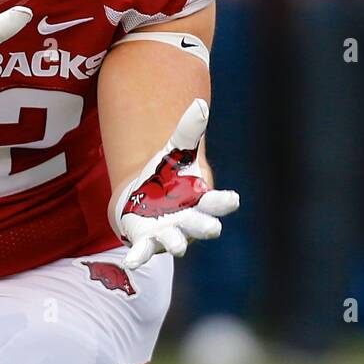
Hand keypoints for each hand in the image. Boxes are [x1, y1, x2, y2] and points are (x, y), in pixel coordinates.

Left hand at [113, 99, 239, 269]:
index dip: (224, 202)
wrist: (143, 197)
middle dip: (205, 226)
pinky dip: (138, 256)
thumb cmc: (167, 175)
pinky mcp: (146, 241)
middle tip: (213, 228)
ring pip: (175, 241)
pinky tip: (131, 261)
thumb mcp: (176, 150)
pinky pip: (143, 251)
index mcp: (199, 200)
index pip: (216, 202)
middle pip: (200, 224)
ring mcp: (168, 233)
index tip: (232, 200)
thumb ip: (189, 130)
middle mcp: (188, 221)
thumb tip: (200, 103)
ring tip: (178, 246)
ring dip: (177, 242)